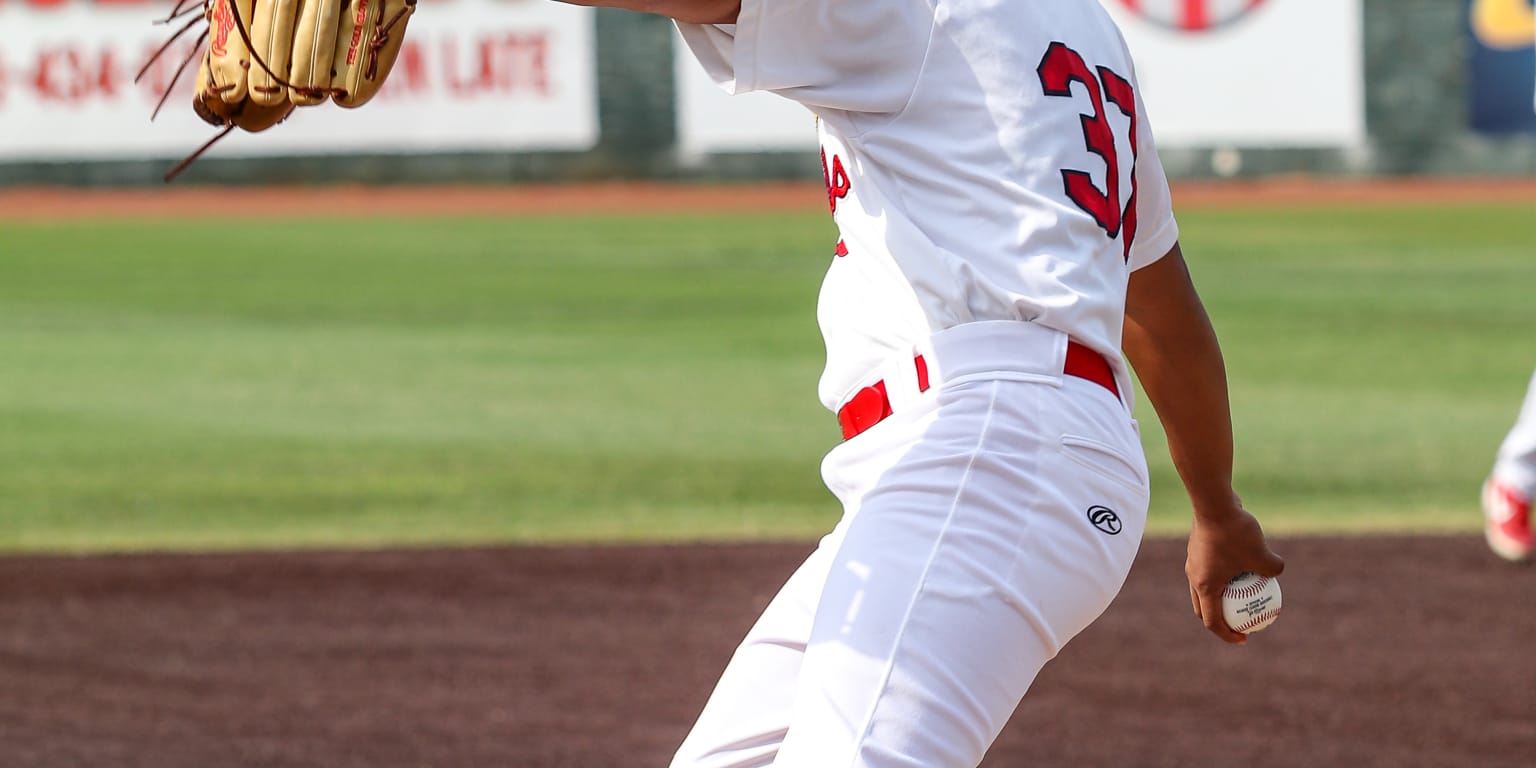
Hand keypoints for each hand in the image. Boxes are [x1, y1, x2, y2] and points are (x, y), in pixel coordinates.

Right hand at [1185, 498, 1284, 644]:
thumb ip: (1273, 568)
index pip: (1212, 621)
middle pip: (1204, 607)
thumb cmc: (1236, 533)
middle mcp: (1194, 576)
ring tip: (1244, 595)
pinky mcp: (1198, 548)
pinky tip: (1243, 565)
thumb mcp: (1263, 555)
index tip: (1245, 638)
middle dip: (1221, 620)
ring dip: (1222, 596)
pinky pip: (1210, 569)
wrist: (1213, 502)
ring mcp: (1194, 561)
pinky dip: (1224, 576)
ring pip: (1206, 587)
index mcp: (1205, 586)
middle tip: (1241, 623)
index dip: (1228, 635)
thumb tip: (1278, 573)